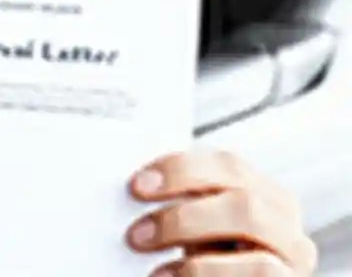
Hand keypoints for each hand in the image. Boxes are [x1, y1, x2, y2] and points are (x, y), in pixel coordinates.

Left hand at [126, 150, 317, 275]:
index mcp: (260, 191)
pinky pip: (262, 268)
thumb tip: (137, 188)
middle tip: (137, 235)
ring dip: (196, 243)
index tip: (138, 185)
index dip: (180, 169)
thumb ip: (182, 204)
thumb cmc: (209, 259)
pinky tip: (174, 276)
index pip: (227, 165)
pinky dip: (209, 271)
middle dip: (183, 214)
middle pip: (242, 198)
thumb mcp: (196, 228)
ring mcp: (293, 252)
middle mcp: (283, 218)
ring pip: (253, 227)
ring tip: (156, 266)